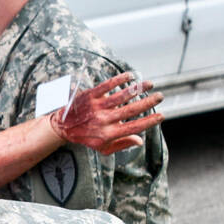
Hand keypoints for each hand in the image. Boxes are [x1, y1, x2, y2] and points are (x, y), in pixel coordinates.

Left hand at [48, 73, 163, 154]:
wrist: (62, 127)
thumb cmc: (86, 138)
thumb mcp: (102, 148)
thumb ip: (121, 144)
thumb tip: (140, 140)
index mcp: (108, 134)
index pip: (134, 127)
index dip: (149, 122)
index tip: (162, 116)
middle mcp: (104, 120)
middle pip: (131, 110)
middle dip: (148, 103)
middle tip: (160, 96)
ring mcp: (97, 107)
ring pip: (122, 96)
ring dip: (138, 88)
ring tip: (150, 84)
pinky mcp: (90, 96)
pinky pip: (107, 85)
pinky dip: (120, 79)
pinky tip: (131, 76)